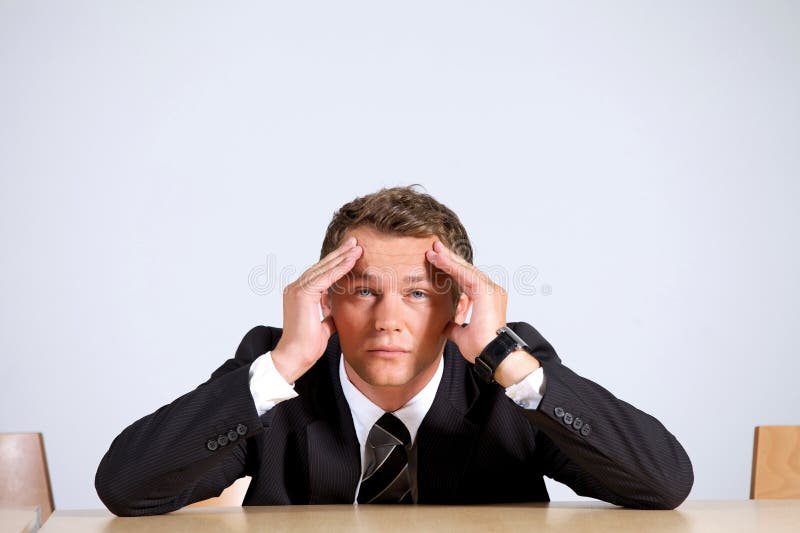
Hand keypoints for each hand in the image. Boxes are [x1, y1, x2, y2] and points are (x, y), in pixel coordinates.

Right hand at [271, 237, 361, 382]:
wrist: (296, 357)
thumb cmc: (307, 345)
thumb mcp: (323, 325)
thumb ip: (329, 314)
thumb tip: (338, 311)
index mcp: (299, 294)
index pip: (320, 274)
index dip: (336, 263)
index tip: (350, 254)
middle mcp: (295, 288)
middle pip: (321, 267)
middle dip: (339, 254)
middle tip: (354, 242)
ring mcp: (296, 289)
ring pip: (323, 269)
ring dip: (341, 257)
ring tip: (357, 248)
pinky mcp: (302, 294)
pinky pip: (324, 277)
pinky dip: (339, 268)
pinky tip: (351, 260)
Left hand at [425, 241, 507, 362]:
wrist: (494, 356)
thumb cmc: (483, 348)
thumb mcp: (462, 335)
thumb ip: (455, 327)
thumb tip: (446, 325)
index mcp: (487, 299)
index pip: (467, 279)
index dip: (452, 269)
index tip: (438, 261)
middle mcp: (492, 291)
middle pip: (467, 270)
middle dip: (449, 259)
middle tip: (434, 248)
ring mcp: (492, 290)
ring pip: (465, 270)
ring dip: (448, 259)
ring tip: (433, 251)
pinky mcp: (487, 292)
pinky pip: (466, 274)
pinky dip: (451, 266)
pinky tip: (439, 259)